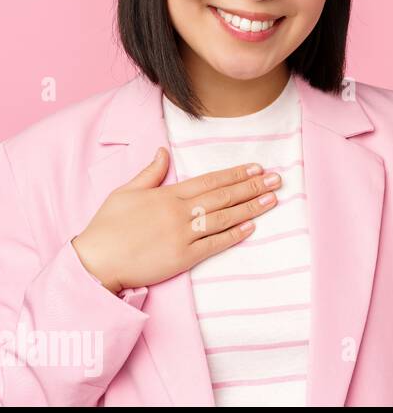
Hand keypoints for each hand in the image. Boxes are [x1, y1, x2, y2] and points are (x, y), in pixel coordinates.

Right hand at [71, 147, 281, 293]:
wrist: (95, 261)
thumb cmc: (108, 227)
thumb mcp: (125, 192)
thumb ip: (150, 172)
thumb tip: (164, 151)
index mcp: (167, 195)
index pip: (210, 180)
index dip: (235, 173)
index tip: (256, 167)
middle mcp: (179, 212)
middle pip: (223, 196)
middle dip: (252, 186)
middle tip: (277, 179)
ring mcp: (183, 235)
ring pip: (224, 218)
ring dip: (251, 207)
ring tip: (272, 199)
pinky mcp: (183, 257)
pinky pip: (215, 244)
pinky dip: (235, 235)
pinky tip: (252, 227)